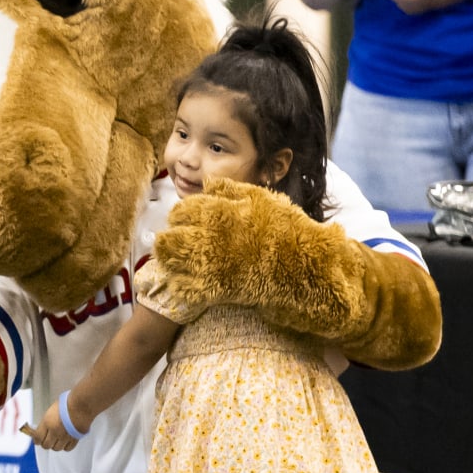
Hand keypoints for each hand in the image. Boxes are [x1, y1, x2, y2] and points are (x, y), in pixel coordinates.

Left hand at [20, 390, 81, 450]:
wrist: (82, 404)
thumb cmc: (68, 404)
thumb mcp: (51, 410)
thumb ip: (46, 422)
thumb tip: (42, 429)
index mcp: (47, 423)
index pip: (37, 438)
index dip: (36, 440)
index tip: (36, 440)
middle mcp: (55, 431)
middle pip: (46, 445)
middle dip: (45, 443)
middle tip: (47, 440)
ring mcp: (65, 436)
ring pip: (56, 448)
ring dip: (55, 445)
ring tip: (57, 440)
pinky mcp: (74, 439)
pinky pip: (67, 448)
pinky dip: (65, 446)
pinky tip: (65, 441)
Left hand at [150, 177, 307, 312]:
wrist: (302, 264)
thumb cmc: (284, 227)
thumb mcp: (259, 198)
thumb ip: (229, 191)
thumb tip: (207, 184)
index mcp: (218, 213)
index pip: (181, 211)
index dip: (179, 215)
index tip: (182, 220)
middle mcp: (209, 236)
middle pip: (170, 236)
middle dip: (170, 237)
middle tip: (175, 239)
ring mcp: (210, 263)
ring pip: (171, 261)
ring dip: (169, 259)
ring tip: (174, 259)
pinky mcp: (215, 287)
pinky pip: (184, 287)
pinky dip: (180, 284)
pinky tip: (184, 281)